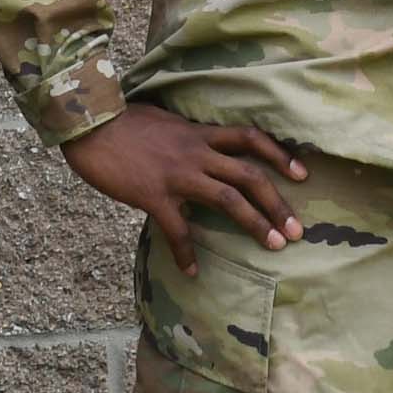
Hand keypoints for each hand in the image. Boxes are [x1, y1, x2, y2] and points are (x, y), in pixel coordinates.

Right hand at [65, 103, 303, 271]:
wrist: (89, 124)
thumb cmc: (121, 121)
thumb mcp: (164, 121)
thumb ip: (187, 136)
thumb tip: (198, 147)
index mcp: (199, 134)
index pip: (250, 138)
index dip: (280, 155)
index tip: (303, 174)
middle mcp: (196, 152)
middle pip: (249, 176)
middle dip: (277, 203)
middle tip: (297, 230)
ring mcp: (177, 174)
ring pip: (228, 199)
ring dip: (255, 224)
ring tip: (275, 246)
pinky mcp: (154, 195)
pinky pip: (178, 229)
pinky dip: (187, 252)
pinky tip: (192, 271)